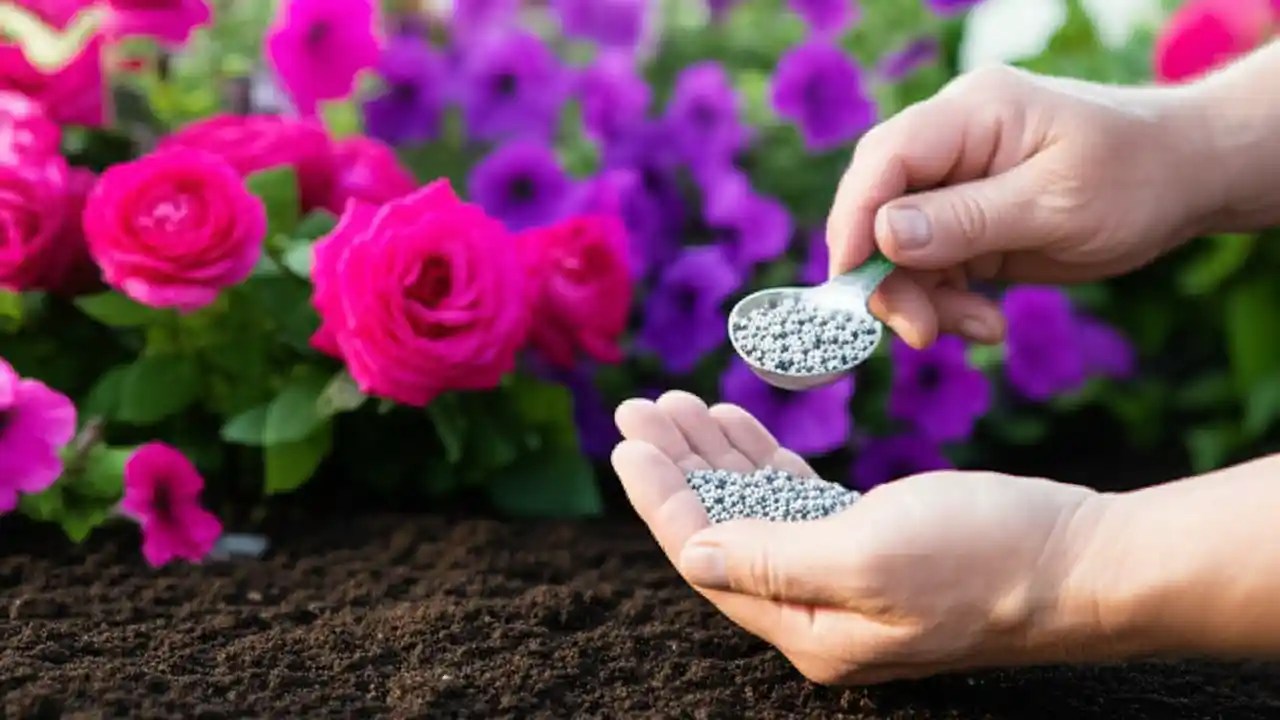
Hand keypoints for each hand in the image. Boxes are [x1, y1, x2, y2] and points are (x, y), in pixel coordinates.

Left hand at [612, 391, 1112, 684]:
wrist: (1088, 560)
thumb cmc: (988, 555)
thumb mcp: (868, 554)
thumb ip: (770, 558)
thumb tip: (692, 551)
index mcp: (808, 627)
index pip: (706, 555)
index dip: (662, 496)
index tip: (628, 439)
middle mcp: (819, 612)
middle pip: (723, 530)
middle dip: (681, 466)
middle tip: (643, 406)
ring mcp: (848, 579)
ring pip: (758, 510)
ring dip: (720, 456)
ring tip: (681, 406)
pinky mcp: (877, 545)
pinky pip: (799, 502)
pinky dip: (768, 462)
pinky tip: (741, 428)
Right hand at [828, 64, 1217, 348]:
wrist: (1188, 179)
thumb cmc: (1138, 176)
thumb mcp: (1056, 203)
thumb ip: (967, 219)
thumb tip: (881, 236)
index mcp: (971, 115)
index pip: (886, 159)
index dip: (854, 218)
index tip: (851, 281)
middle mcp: (953, 145)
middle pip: (880, 208)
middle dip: (890, 275)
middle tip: (921, 331)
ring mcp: (958, 184)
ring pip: (900, 250)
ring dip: (925, 300)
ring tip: (977, 329)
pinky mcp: (968, 223)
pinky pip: (932, 268)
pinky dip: (948, 304)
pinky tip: (986, 323)